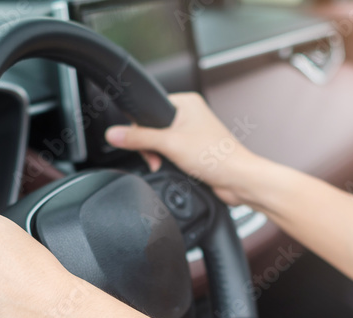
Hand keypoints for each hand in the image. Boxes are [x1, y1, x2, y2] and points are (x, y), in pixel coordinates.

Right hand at [105, 92, 261, 204]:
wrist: (238, 180)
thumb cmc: (217, 157)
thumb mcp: (170, 144)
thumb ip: (139, 138)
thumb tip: (114, 134)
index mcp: (186, 102)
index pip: (149, 109)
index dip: (141, 127)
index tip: (142, 142)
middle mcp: (190, 115)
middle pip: (152, 128)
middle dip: (150, 147)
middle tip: (157, 157)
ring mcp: (192, 134)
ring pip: (160, 143)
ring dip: (159, 157)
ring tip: (167, 164)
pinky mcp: (193, 151)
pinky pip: (170, 154)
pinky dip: (168, 163)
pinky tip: (175, 169)